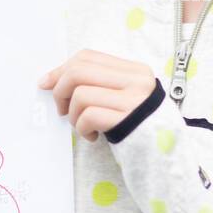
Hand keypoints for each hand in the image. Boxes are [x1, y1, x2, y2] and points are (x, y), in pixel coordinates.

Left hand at [37, 49, 156, 142]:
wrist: (165, 155)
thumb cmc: (137, 127)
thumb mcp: (122, 97)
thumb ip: (96, 84)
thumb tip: (52, 79)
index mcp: (135, 70)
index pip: (88, 57)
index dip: (62, 69)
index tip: (47, 84)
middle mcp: (136, 81)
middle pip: (80, 71)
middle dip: (60, 91)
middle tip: (62, 109)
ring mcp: (133, 100)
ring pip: (80, 94)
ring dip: (72, 115)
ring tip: (82, 125)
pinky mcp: (127, 120)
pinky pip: (88, 116)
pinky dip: (82, 128)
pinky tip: (92, 136)